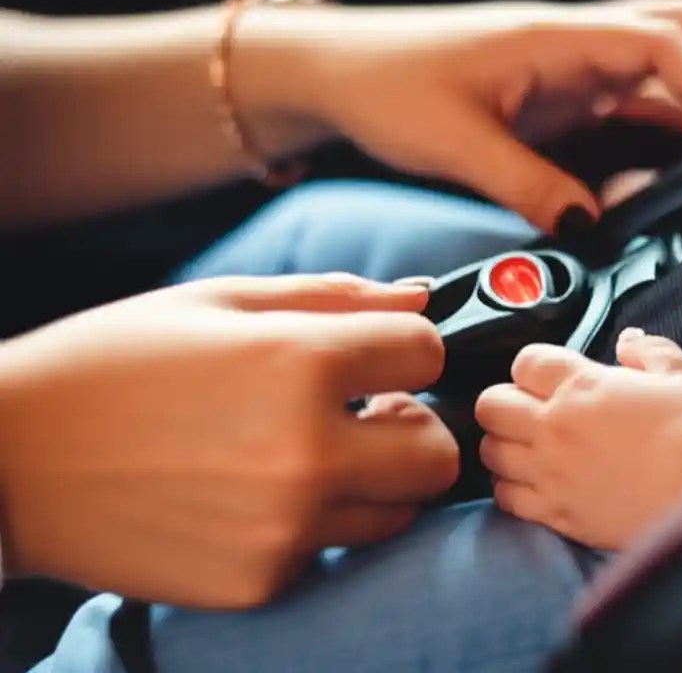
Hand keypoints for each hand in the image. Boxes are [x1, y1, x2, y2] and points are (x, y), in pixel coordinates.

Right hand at [0, 274, 456, 607]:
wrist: (9, 462)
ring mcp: (286, 528)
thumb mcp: (220, 302)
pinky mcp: (260, 582)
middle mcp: (307, 454)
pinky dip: (312, 526)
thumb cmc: (113, 365)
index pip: (429, 352)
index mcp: (300, 365)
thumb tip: (421, 296)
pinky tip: (255, 498)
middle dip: (416, 428)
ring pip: (398, 512)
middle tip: (368, 417)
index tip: (378, 357)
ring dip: (374, 481)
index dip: (407, 349)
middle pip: (440, 454)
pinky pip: (330, 551)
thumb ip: (335, 298)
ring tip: (307, 456)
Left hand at [245, 0, 681, 232]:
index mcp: (556, 37)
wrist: (344, 70)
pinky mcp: (565, 90)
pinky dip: (677, 117)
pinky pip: (637, 95)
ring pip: (669, 57)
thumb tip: (589, 227)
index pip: (660, 42)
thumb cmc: (389, 86)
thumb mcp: (454, 144)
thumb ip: (527, 185)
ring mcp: (575, 63)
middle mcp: (577, 41)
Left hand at [474, 330, 681, 549]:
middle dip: (505, 402)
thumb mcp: (679, 376)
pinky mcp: (554, 512)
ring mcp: (549, 471)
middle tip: (529, 410)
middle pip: (490, 405)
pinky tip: (533, 483)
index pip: (524, 362)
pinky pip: (505, 497)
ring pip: (490, 451)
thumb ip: (648, 351)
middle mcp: (554, 426)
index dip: (534, 366)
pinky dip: (511, 488)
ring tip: (528, 448)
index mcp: (581, 385)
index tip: (550, 377)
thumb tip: (628, 340)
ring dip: (504, 445)